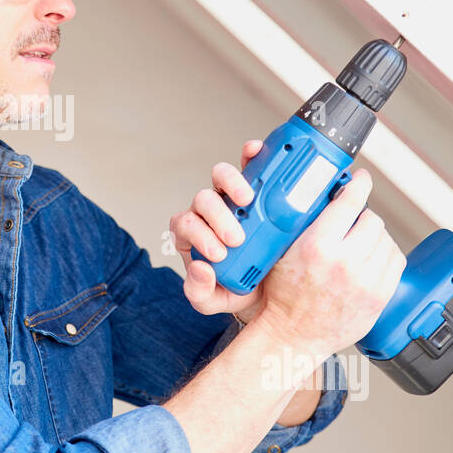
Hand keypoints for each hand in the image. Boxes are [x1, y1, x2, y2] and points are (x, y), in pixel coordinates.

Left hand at [172, 139, 266, 317]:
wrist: (267, 286)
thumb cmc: (233, 288)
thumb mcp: (213, 300)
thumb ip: (199, 292)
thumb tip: (199, 269)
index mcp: (191, 235)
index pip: (184, 224)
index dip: (199, 235)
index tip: (220, 254)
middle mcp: (207, 212)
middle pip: (203, 199)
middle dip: (217, 216)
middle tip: (236, 237)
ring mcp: (230, 196)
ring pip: (220, 177)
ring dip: (232, 184)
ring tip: (249, 200)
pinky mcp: (254, 185)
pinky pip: (248, 163)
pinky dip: (251, 155)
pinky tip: (258, 152)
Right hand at [251, 168, 406, 357]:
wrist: (293, 335)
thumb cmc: (283, 295)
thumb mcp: (282, 251)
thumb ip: (303, 223)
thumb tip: (328, 194)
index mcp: (317, 246)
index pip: (350, 202)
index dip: (358, 184)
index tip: (361, 178)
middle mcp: (344, 263)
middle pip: (371, 219)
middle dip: (362, 216)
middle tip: (351, 222)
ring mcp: (365, 281)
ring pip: (386, 239)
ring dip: (374, 236)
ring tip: (359, 243)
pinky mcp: (380, 297)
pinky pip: (397, 261)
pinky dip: (386, 254)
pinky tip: (371, 258)